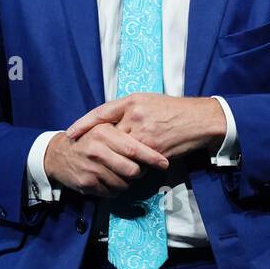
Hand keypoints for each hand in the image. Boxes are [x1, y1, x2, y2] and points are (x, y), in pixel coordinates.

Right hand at [41, 124, 169, 197]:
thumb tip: (151, 141)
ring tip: (124, 174)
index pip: (133, 148)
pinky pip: (112, 192)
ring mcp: (91, 168)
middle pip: (132, 170)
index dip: (151, 157)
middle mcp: (97, 150)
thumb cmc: (87, 140)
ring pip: (124, 183)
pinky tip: (112, 180)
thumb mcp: (102, 127)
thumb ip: (123, 132)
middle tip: (141, 170)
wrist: (58, 155)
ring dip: (129, 182)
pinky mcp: (87, 184)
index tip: (164, 162)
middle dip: (141, 172)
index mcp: (103, 133)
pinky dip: (116, 189)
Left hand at [64, 93, 225, 162]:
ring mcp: (145, 134)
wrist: (200, 120)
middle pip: (108, 135)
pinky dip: (133, 165)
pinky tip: (132, 167)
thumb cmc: (173, 109)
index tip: (70, 133)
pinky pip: (136, 161)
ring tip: (107, 164)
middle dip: (99, 146)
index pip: (101, 112)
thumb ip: (128, 110)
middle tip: (84, 154)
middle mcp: (136, 116)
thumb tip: (108, 123)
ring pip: (121, 151)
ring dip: (116, 159)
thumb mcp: (148, 101)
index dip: (84, 123)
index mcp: (132, 101)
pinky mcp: (154, 150)